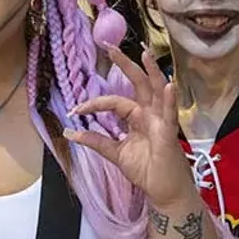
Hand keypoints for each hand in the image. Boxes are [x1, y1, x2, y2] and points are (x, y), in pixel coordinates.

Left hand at [64, 46, 197, 208]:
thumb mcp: (114, 153)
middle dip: (126, 65)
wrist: (163, 192)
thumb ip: (95, 141)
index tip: (75, 109)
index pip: (114, 101)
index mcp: (137, 117)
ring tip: (146, 53)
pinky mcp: (169, 133)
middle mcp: (150, 114)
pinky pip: (169, 114)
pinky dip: (169, 99)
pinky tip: (168, 85)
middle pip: (138, 84)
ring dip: (151, 72)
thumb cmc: (146, 170)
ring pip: (156, 91)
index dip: (95, 103)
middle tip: (111, 47)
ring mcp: (161, 121)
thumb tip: (69, 132)